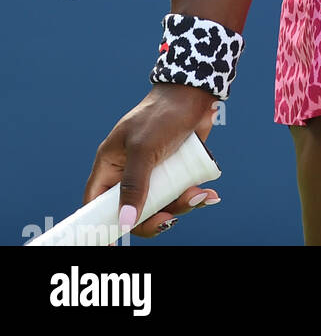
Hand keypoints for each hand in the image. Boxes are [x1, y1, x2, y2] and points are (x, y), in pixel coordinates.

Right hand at [84, 83, 222, 239]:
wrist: (196, 93)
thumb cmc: (163, 114)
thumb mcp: (144, 149)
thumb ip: (134, 185)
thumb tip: (125, 222)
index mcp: (111, 164)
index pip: (96, 202)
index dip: (100, 225)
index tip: (111, 244)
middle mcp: (129, 171)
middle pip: (132, 211)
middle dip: (153, 217)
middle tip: (170, 219)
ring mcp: (153, 172)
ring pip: (160, 204)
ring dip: (180, 205)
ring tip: (198, 194)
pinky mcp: (175, 169)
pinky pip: (179, 193)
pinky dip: (192, 197)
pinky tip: (207, 193)